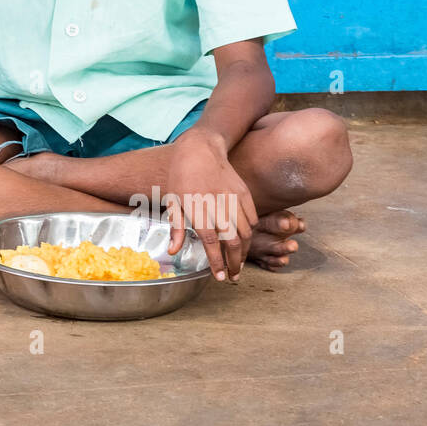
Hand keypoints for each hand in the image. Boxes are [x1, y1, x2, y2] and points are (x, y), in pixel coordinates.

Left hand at [163, 129, 257, 281]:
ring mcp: (234, 198)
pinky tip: (244, 241)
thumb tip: (174, 251)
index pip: (210, 242)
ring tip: (239, 262)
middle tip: (233, 276)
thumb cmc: (181, 176)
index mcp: (197, 208)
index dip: (216, 262)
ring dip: (244, 251)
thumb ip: (177, 228)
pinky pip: (253, 218)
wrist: (200, 148)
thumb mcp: (173, 200)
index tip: (219, 277)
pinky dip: (251, 233)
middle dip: (235, 263)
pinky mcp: (244, 193)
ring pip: (246, 232)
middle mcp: (218, 204)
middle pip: (232, 241)